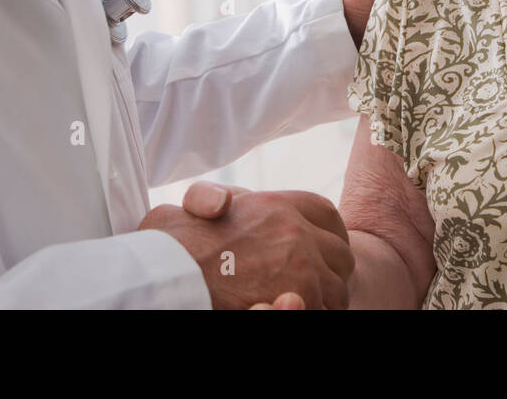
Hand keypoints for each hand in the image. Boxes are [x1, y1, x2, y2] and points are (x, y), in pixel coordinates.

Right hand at [137, 181, 354, 309]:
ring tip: (306, 302)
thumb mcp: (193, 205)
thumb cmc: (171, 244)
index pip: (326, 213)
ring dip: (326, 297)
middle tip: (318, 283)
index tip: (326, 246)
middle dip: (332, 268)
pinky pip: (323, 309)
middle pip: (340, 252)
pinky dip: (316, 311)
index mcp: (276, 205)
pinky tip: (295, 310)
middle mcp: (296, 231)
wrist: (166, 275)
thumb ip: (212, 196)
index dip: (330, 231)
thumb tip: (222, 204)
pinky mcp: (298, 296)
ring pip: (337, 287)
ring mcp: (301, 266)